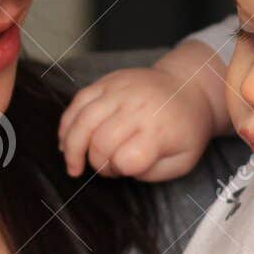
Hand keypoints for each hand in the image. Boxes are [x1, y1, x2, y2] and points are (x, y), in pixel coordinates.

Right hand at [58, 66, 217, 179]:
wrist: (188, 87)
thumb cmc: (185, 128)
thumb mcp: (183, 160)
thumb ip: (153, 173)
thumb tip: (122, 168)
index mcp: (159, 130)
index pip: (127, 159)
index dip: (120, 170)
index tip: (126, 170)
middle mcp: (138, 107)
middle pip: (101, 142)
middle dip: (98, 163)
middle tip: (107, 168)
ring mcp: (120, 90)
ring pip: (83, 120)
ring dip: (72, 148)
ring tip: (73, 166)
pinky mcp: (107, 81)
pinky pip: (78, 101)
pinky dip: (67, 124)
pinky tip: (65, 141)